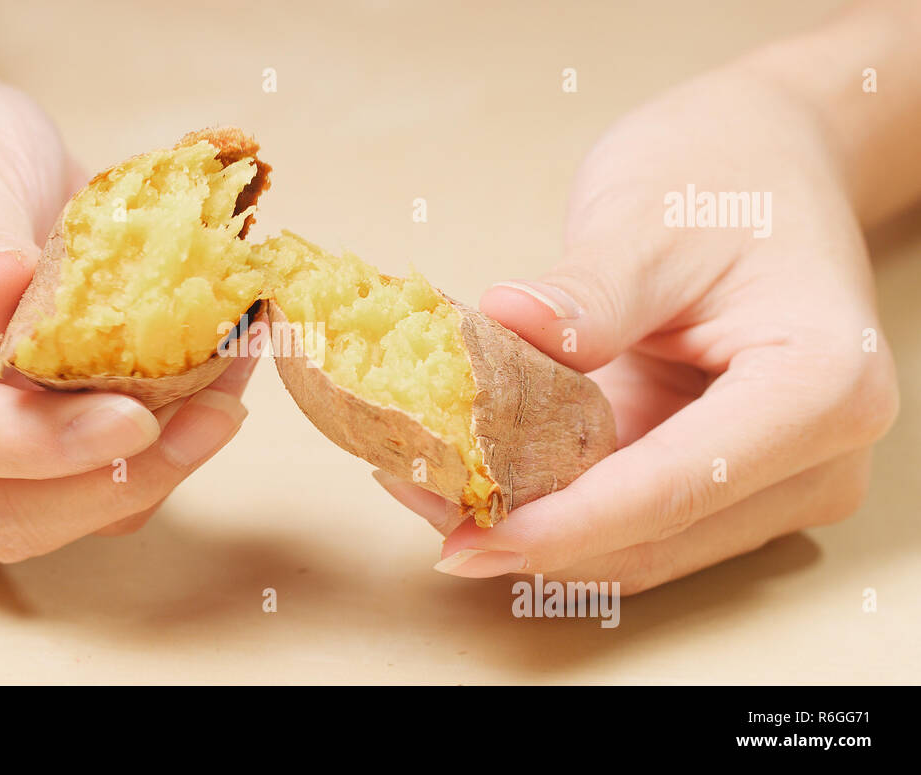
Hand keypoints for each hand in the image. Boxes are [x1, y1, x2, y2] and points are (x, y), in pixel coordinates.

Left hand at [377, 65, 899, 592]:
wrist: (769, 158)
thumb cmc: (726, 172)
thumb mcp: (649, 220)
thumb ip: (586, 294)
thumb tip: (502, 328)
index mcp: (822, 388)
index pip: (678, 486)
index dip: (566, 524)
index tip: (469, 537)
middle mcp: (815, 457)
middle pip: (656, 536)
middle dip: (532, 534)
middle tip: (417, 498)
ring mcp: (772, 478)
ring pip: (637, 544)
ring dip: (532, 528)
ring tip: (426, 485)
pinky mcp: (721, 477)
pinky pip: (627, 514)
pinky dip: (550, 503)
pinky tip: (472, 474)